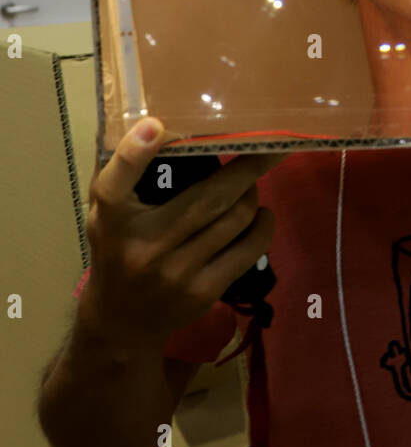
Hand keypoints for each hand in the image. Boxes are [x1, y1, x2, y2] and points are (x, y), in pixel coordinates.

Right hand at [80, 118, 279, 349]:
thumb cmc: (117, 248)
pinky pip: (248, 250)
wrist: (120, 321)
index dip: (136, 152)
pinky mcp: (203, 293)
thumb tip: (160, 125)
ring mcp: (177, 273)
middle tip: (268, 144)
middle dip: (247, 167)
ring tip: (251, 183)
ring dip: (253, 194)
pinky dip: (262, 226)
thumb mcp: (106, 212)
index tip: (157, 124)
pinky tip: (261, 214)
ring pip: (235, 220)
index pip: (116, 184)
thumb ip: (124, 173)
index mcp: (111, 220)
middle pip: (209, 198)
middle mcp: (144, 246)